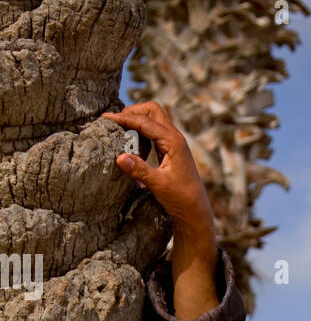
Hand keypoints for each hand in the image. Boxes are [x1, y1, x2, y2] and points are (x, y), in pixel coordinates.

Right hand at [101, 100, 215, 239]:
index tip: (105, 119)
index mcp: (173, 141)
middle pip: (152, 111)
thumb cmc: (181, 198)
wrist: (195, 210)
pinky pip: (154, 133)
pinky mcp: (170, 150)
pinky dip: (141, 134)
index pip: (144, 121)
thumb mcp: (158, 184)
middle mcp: (174, 137)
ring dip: (137, 122)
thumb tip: (119, 157)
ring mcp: (173, 143)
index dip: (123, 118)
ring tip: (121, 135)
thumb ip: (139, 170)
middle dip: (132, 112)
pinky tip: (133, 148)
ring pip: (154, 120)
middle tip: (116, 124)